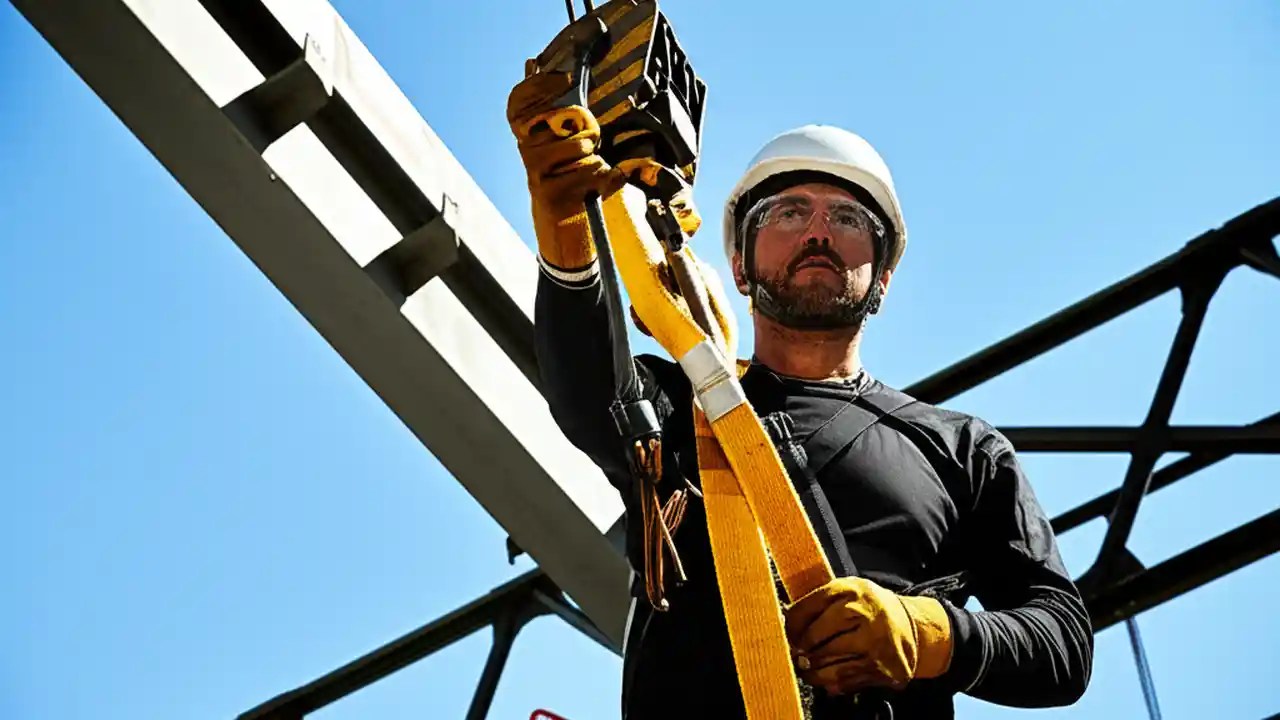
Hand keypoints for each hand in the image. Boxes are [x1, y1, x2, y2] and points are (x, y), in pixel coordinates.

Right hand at [506, 65, 701, 270]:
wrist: (562, 238)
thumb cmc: (568, 186)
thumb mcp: (564, 151)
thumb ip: (558, 117)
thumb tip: (535, 67)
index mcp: (528, 140)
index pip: (518, 105)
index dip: (536, 86)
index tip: (563, 79)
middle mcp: (527, 155)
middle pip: (557, 121)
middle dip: (584, 130)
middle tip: (592, 144)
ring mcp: (536, 176)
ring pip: (579, 148)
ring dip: (595, 159)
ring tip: (593, 172)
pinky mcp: (551, 196)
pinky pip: (589, 174)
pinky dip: (604, 180)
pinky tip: (598, 188)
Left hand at [784, 576, 952, 694]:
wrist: (914, 628)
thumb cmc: (871, 609)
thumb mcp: (849, 592)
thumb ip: (820, 603)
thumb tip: (786, 622)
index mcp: (853, 590)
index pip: (808, 607)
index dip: (792, 624)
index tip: (788, 632)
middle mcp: (866, 615)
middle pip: (815, 638)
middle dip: (800, 649)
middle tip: (795, 652)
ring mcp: (876, 644)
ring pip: (826, 664)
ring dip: (810, 670)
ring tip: (806, 666)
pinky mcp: (883, 670)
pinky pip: (843, 681)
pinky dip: (829, 681)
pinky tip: (826, 675)